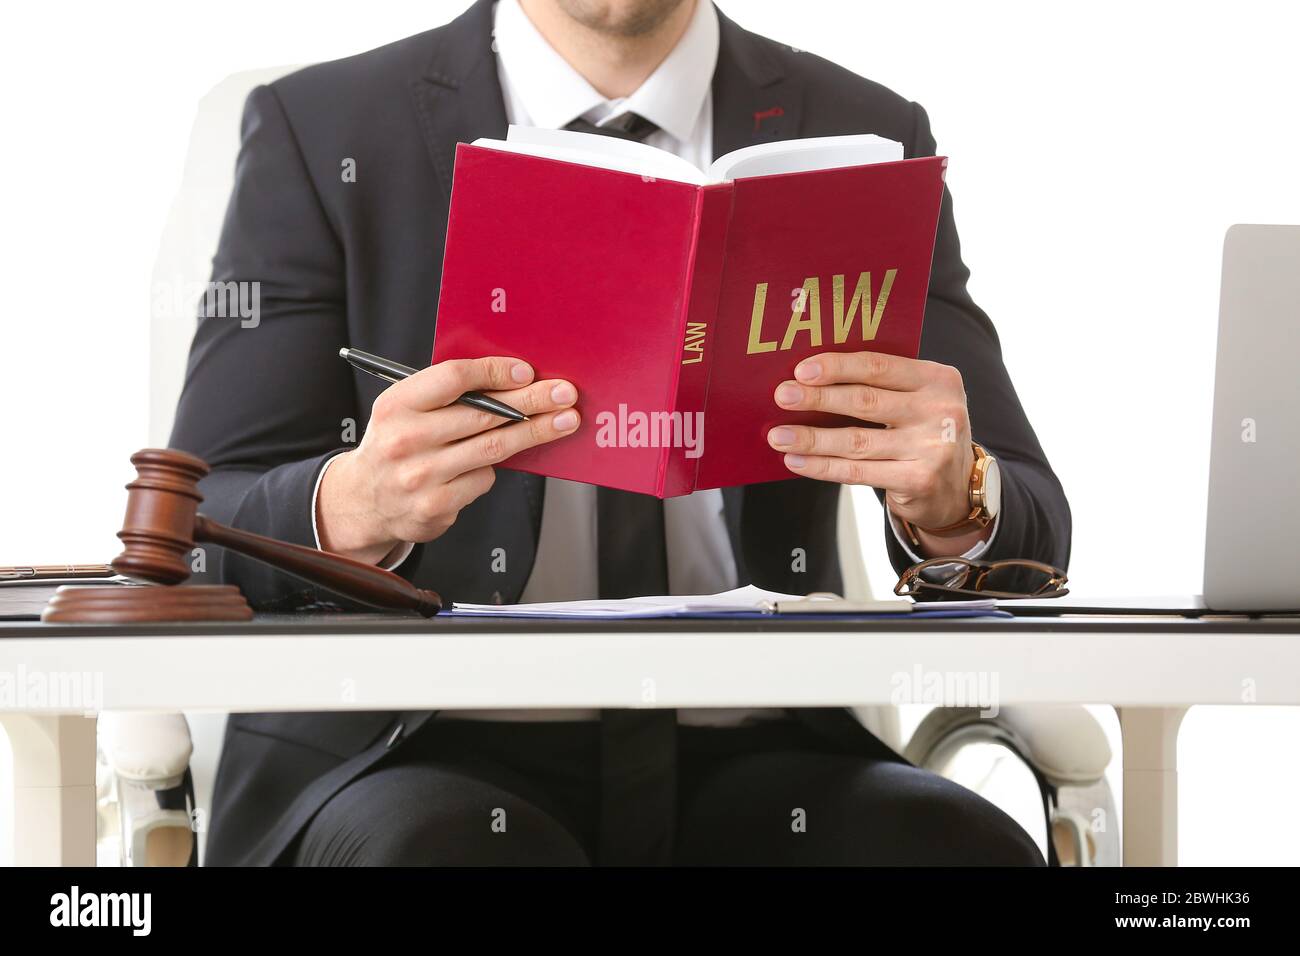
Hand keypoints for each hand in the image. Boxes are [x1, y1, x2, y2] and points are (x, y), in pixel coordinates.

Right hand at [318, 356, 579, 563]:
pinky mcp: (435, 506)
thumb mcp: (406, 409)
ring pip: (493, 448)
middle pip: (484, 414)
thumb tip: (512, 380)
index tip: (527, 371)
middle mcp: (405, 439)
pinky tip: (491, 463)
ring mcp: (420, 476)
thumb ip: (446, 394)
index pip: (454, 378)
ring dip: (535, 432)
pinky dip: (493, 469)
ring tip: (564, 421)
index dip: (496, 372)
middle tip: (564, 394)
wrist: (365, 499)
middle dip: (532, 401)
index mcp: (397, 404)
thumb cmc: (397, 444)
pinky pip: (483, 479)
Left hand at [767, 351, 987, 551]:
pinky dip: (823, 467)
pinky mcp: (919, 481)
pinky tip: (797, 462)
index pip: (880, 366)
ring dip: (812, 438)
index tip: (801, 370)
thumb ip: (881, 387)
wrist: (956, 488)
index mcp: (938, 378)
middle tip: (782, 396)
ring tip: (779, 436)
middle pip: (865, 401)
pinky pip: (859, 473)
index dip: (837, 367)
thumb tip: (811, 381)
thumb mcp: (917, 400)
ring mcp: (932, 448)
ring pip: (857, 441)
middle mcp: (941, 411)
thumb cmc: (922, 432)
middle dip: (818, 398)